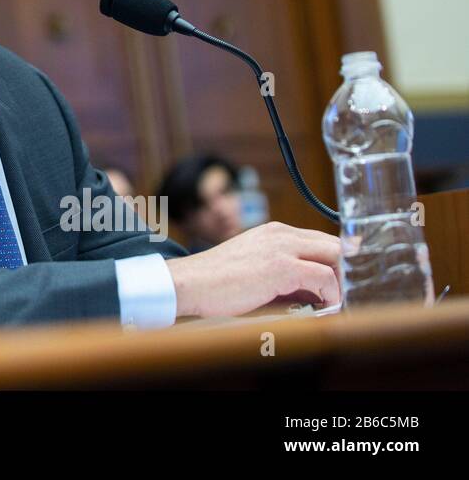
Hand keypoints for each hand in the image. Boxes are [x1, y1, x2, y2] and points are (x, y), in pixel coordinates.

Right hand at [166, 221, 341, 317]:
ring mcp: (282, 248)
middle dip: (345, 268)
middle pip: (332, 243)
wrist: (190, 283)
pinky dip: (332, 292)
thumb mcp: (253, 268)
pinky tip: (326, 305)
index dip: (335, 259)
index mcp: (272, 232)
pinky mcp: (282, 268)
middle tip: (346, 291)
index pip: (319, 239)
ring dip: (341, 281)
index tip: (343, 278)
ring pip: (335, 256)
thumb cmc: (215, 281)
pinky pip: (325, 277)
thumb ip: (282, 272)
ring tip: (337, 300)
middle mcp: (280, 234)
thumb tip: (312, 292)